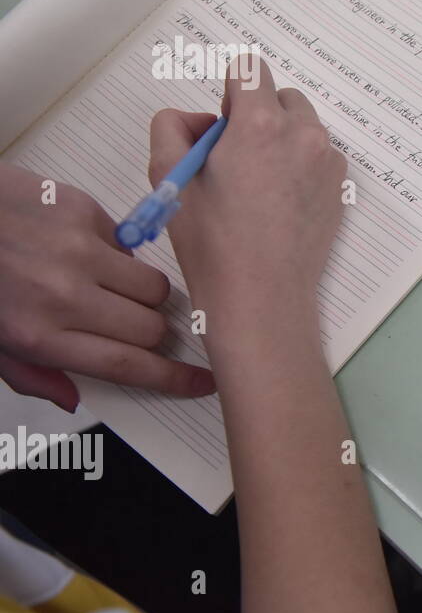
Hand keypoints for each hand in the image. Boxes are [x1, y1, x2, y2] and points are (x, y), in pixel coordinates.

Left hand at [0, 162, 215, 410]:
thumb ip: (28, 374)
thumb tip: (72, 399)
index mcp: (40, 336)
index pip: (130, 366)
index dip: (174, 378)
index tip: (201, 381)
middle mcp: (66, 296)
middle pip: (153, 327)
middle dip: (151, 333)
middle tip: (129, 326)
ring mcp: (79, 251)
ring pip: (154, 286)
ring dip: (140, 294)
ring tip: (107, 286)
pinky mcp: (84, 213)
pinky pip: (128, 244)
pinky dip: (113, 253)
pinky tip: (77, 249)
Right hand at [149, 55, 345, 336]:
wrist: (261, 297)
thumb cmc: (212, 242)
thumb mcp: (169, 175)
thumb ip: (173, 126)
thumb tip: (200, 120)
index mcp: (261, 124)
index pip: (250, 69)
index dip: (229, 92)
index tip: (221, 127)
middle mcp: (304, 135)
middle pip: (281, 97)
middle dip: (256, 116)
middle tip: (232, 160)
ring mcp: (328, 162)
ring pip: (303, 128)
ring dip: (280, 140)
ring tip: (255, 185)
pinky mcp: (341, 188)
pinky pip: (318, 158)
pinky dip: (300, 166)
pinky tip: (277, 203)